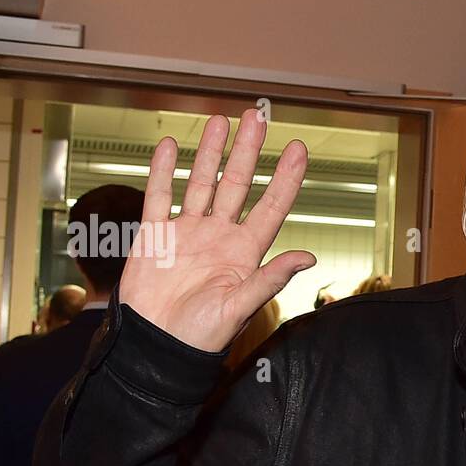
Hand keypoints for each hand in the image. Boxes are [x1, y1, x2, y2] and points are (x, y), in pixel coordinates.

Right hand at [118, 108, 315, 351]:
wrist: (156, 347)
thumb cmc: (201, 335)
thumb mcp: (240, 307)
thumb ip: (271, 278)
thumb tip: (309, 257)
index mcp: (244, 252)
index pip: (271, 206)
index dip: (286, 178)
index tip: (300, 149)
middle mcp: (219, 236)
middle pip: (237, 184)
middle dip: (248, 150)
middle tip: (257, 117)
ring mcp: (188, 233)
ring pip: (201, 183)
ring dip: (210, 152)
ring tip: (220, 121)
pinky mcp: (156, 237)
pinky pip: (160, 197)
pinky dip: (164, 170)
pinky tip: (172, 145)